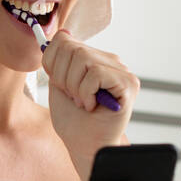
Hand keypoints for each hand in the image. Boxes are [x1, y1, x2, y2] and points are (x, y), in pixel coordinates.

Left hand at [41, 29, 138, 180]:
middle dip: (63, 77)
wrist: (86, 146)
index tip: (59, 85)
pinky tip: (92, 106)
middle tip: (73, 98)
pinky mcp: (128, 83)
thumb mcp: (58, 85)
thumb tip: (63, 33)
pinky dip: (86, 92)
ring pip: (83, 58)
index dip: (52, 63)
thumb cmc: (74, 121)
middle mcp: (109, 61)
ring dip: (74, 87)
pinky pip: (95, 73)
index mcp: (92, 59)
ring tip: (83, 103)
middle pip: (72, 48)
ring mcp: (121, 71)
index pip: (64, 40)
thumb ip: (58, 60)